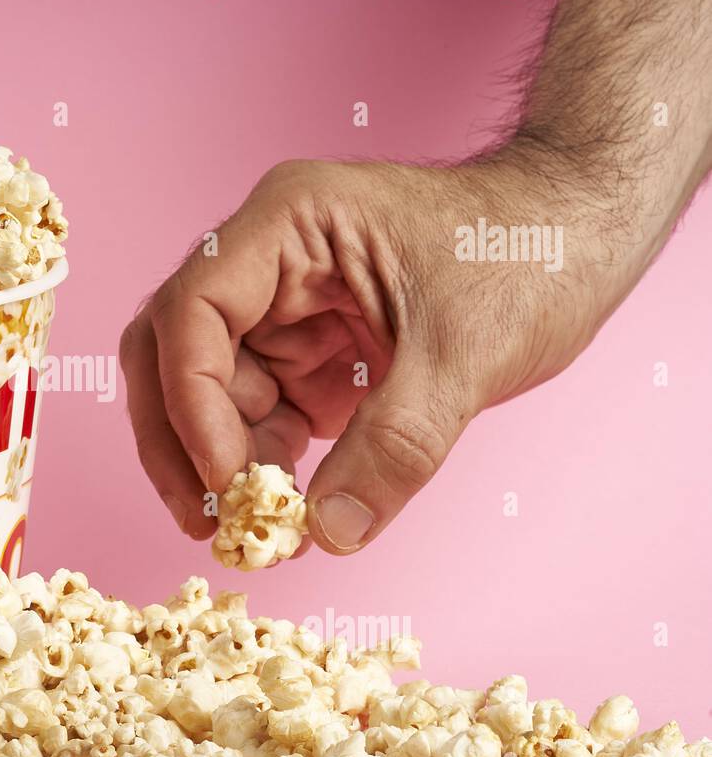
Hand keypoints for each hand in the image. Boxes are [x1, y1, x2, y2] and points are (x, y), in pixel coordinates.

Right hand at [120, 157, 640, 554]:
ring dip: (221, 462)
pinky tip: (287, 509)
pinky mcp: (311, 349)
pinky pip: (261, 412)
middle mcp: (269, 261)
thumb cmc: (531, 251)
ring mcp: (285, 307)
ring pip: (210, 391)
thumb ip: (394, 446)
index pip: (193, 311)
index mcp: (289, 224)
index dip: (191, 400)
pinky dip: (264, 463)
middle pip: (174, 351)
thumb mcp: (467, 353)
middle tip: (204, 520)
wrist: (582, 234)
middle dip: (179, 439)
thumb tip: (328, 532)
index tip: (225, 480)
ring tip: (253, 530)